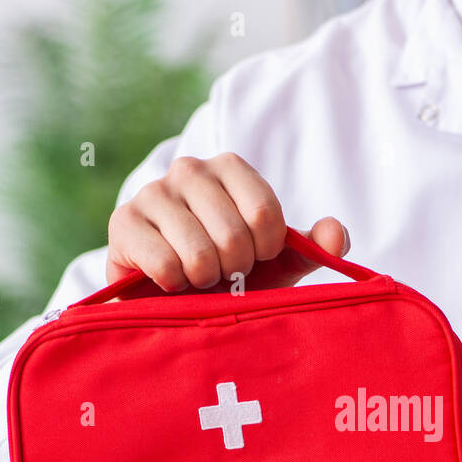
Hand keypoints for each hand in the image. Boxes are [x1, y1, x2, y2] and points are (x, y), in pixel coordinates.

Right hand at [106, 152, 348, 291]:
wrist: (171, 293)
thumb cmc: (229, 270)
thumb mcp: (277, 260)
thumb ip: (312, 247)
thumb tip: (337, 236)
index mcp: (230, 167)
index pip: (266, 214)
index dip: (267, 251)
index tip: (257, 257)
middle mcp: (189, 169)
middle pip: (234, 236)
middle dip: (236, 270)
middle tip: (224, 272)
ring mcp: (152, 193)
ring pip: (200, 254)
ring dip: (206, 281)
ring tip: (198, 276)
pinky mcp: (124, 224)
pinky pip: (166, 266)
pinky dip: (176, 286)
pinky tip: (171, 281)